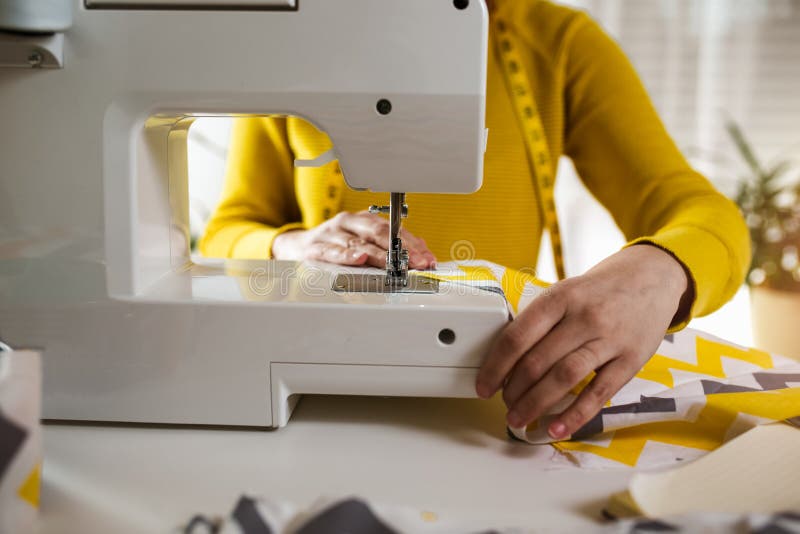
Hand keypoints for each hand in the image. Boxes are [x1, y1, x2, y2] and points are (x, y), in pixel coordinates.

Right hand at [271, 211, 436, 268]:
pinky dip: (347, 255)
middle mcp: (349, 223)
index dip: (412, 244)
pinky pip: (333, 251)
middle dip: (400, 250)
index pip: (393, 229)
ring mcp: (332, 233)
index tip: (426, 259)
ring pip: (359, 242)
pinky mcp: (316, 246)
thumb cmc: (336, 245)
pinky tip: (358, 259)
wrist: (299, 246)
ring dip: (379, 256)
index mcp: (364, 220)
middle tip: (416, 264)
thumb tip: (422, 256)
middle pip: (379, 233)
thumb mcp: (364, 242)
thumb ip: (392, 248)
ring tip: (395, 264)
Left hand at [475, 244, 691, 439]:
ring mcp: (609, 339)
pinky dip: (575, 415)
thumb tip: (505, 361)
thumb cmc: (599, 290)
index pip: (517, 336)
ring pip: (564, 378)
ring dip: (536, 404)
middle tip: (503, 404)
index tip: (483, 385)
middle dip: (513, 390)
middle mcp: (583, 317)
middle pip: (537, 361)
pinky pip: (599, 394)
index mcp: (560, 298)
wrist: (651, 277)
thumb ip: (540, 320)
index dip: (495, 366)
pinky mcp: (631, 360)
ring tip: (519, 419)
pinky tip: (556, 427)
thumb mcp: (565, 291)